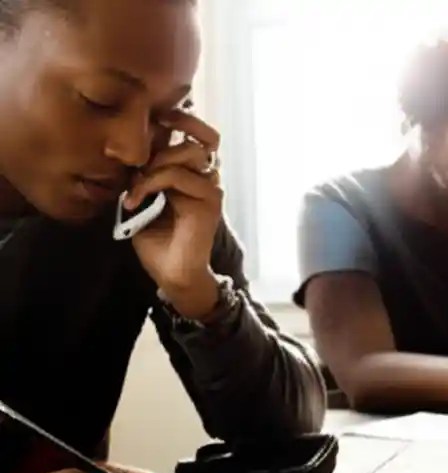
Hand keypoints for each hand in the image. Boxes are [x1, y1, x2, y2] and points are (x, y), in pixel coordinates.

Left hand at [127, 108, 223, 320]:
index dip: (182, 119)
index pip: (196, 136)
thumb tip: (130, 149)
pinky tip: (135, 199)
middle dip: (170, 134)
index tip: (155, 116)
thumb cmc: (157, 242)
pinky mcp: (209, 202)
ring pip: (189, 153)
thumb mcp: (143, 200)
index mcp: (191, 175)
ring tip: (135, 182)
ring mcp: (210, 189)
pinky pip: (179, 177)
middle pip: (201, 137)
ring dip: (156, 162)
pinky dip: (152, 183)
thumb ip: (144, 174)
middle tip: (140, 149)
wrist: (172, 274)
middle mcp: (206, 179)